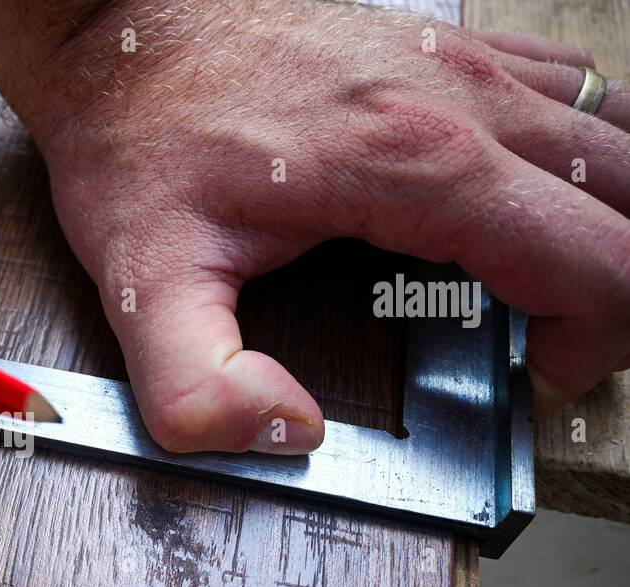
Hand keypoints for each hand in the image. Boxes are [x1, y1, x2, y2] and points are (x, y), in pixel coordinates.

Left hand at [0, 0, 629, 451]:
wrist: (121, 30)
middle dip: (613, 292)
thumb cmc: (138, 136)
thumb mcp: (144, 282)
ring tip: (551, 274)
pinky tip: (524, 194)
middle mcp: (463, 100)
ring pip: (618, 137)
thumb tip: (284, 431)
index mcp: (415, 166)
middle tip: (549, 337)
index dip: (594, 339)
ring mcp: (464, 62)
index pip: (601, 261)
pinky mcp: (445, 47)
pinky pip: (571, 87)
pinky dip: (582, 152)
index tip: (533, 368)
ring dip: (609, 219)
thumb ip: (198, 384)